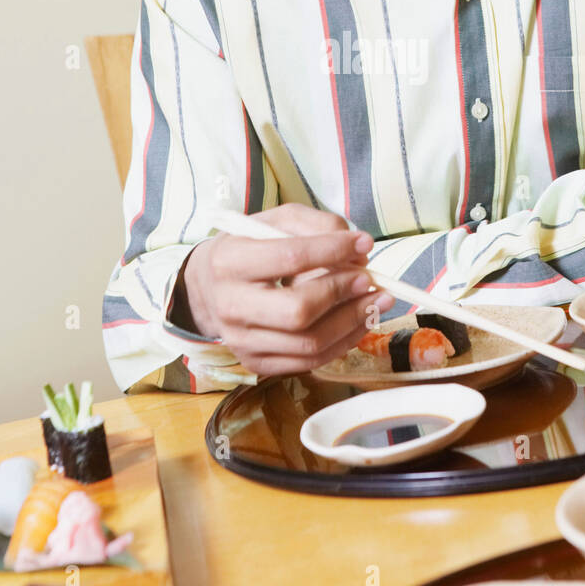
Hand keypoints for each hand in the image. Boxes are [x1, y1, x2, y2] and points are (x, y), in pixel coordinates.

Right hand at [170, 204, 392, 375]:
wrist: (207, 288)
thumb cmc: (249, 248)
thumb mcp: (275, 222)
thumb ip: (317, 225)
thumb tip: (358, 251)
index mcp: (229, 262)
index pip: (290, 258)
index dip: (333, 249)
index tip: (364, 242)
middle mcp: (230, 306)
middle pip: (299, 310)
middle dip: (343, 293)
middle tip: (369, 278)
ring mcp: (242, 341)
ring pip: (310, 342)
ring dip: (353, 321)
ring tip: (377, 300)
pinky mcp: (256, 364)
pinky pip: (310, 362)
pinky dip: (344, 342)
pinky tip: (360, 321)